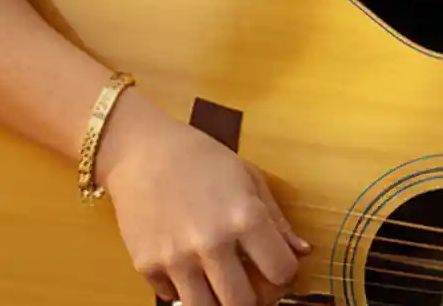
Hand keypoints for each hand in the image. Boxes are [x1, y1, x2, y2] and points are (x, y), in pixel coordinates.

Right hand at [97, 93, 311, 305]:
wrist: (140, 150)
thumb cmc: (200, 158)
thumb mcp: (248, 177)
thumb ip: (277, 220)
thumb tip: (302, 252)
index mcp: (244, 217)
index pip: (281, 271)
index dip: (285, 273)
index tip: (277, 268)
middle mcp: (211, 242)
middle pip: (244, 303)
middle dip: (254, 298)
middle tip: (251, 284)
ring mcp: (176, 258)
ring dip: (219, 300)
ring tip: (221, 282)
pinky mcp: (146, 266)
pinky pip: (173, 298)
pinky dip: (184, 289)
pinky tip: (189, 266)